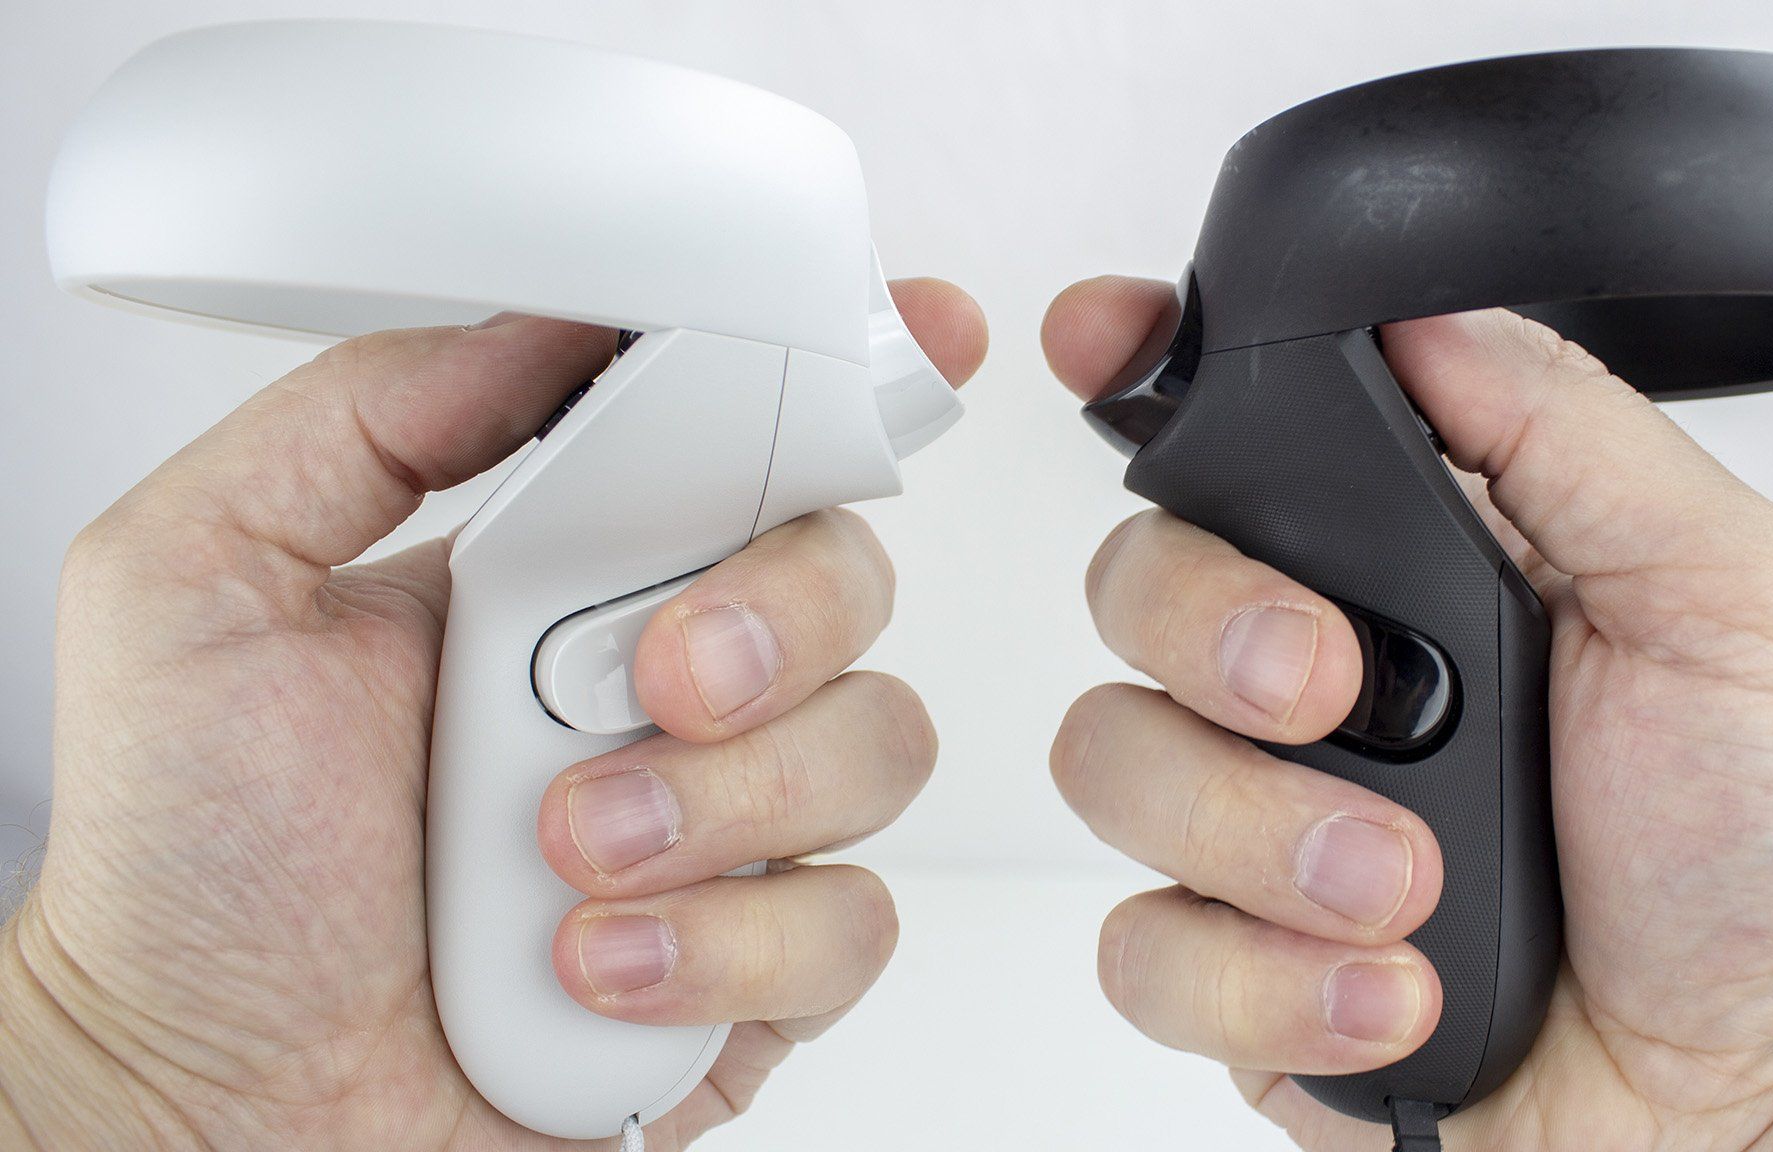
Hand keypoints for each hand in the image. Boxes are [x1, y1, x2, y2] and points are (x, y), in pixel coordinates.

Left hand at [0, 281, 985, 1149]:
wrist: (212, 1104)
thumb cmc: (194, 873)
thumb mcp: (193, 582)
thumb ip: (359, 418)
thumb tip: (539, 331)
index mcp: (565, 575)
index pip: (740, 448)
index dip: (839, 394)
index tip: (914, 342)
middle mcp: (667, 689)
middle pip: (849, 576)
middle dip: (773, 618)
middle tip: (652, 682)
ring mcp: (726, 827)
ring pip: (880, 742)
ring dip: (723, 804)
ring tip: (566, 856)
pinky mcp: (761, 967)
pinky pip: (851, 922)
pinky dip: (726, 948)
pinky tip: (596, 966)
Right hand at [1042, 276, 1772, 1149]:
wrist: (1766, 1094)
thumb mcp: (1730, 594)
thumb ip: (1570, 436)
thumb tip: (1427, 317)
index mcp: (1419, 567)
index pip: (1241, 444)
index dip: (1142, 377)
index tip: (1096, 344)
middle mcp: (1319, 683)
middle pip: (1132, 585)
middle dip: (1209, 625)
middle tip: (1331, 690)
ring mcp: (1264, 826)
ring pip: (1109, 763)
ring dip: (1257, 830)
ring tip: (1405, 884)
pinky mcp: (1239, 970)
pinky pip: (1143, 947)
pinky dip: (1266, 977)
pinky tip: (1394, 987)